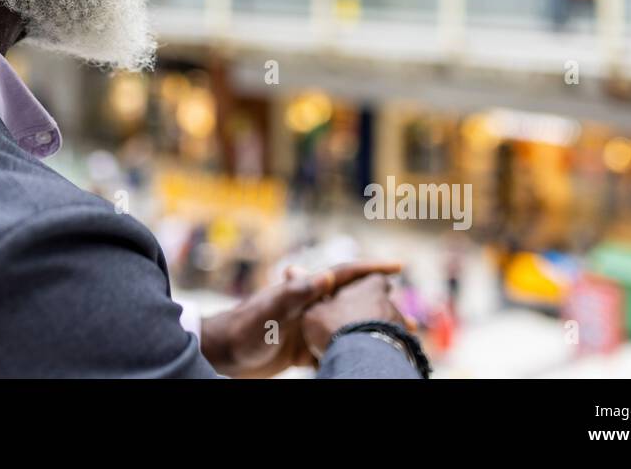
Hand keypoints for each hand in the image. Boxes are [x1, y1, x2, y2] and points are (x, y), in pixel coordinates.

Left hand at [200, 261, 400, 377]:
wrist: (222, 353)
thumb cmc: (241, 328)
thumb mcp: (269, 309)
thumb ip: (294, 292)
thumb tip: (324, 274)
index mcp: (304, 290)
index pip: (343, 273)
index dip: (371, 268)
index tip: (398, 267)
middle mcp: (308, 305)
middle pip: (352, 301)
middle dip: (380, 307)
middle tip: (409, 321)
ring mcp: (306, 326)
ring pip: (346, 327)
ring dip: (368, 333)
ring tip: (396, 343)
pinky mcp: (301, 348)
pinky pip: (334, 349)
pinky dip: (350, 354)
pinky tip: (368, 363)